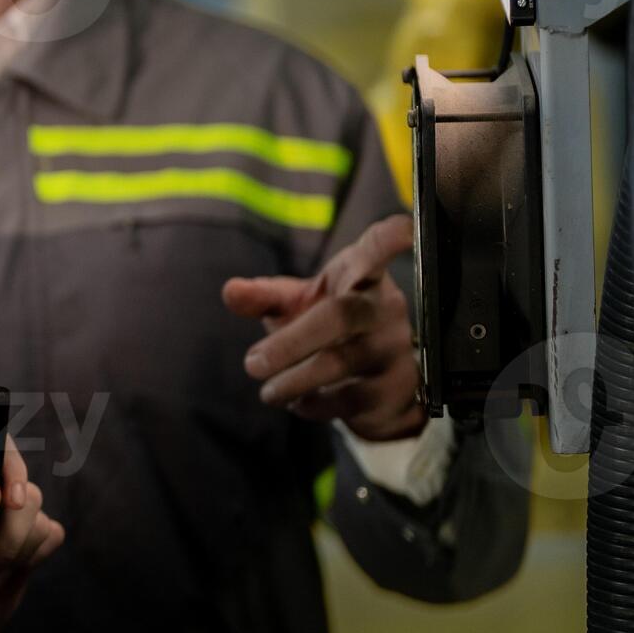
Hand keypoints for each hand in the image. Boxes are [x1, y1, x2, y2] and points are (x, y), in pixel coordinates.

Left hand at [0, 424, 64, 632]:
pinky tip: (3, 577)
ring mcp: (12, 513)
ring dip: (15, 555)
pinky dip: (31, 560)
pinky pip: (51, 535)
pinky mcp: (33, 536)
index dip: (10, 464)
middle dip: (10, 535)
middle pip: (24, 488)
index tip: (14, 501)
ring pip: (39, 515)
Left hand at [223, 214, 425, 441]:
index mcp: (361, 274)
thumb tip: (230, 291)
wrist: (376, 387)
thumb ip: (264, 296)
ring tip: (267, 392)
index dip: (390, 238)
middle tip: (251, 363)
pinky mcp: (395, 388)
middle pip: (339, 316)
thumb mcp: (298, 305)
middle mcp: (383, 308)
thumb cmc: (332, 326)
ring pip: (341, 362)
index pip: (377, 250)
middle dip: (290, 342)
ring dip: (294, 381)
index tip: (403, 228)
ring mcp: (393, 348)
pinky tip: (298, 403)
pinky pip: (348, 399)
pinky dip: (313, 404)